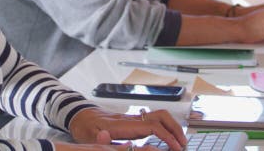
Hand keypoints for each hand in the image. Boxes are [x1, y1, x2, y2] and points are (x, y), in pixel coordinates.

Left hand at [68, 108, 185, 150]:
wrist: (81, 116)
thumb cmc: (85, 128)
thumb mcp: (90, 137)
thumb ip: (102, 140)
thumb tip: (116, 141)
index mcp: (124, 124)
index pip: (152, 126)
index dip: (167, 136)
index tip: (176, 148)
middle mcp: (131, 118)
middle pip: (161, 116)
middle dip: (175, 129)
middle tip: (183, 145)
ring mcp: (134, 118)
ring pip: (160, 116)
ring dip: (172, 127)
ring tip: (179, 142)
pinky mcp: (134, 121)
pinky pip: (154, 120)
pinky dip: (165, 128)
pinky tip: (167, 139)